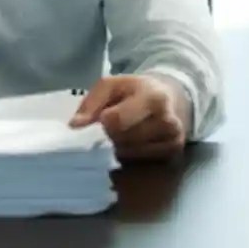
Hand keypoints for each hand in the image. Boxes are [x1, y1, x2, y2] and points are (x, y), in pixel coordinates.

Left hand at [68, 75, 188, 160]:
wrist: (171, 98)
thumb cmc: (135, 90)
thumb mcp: (112, 85)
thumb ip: (91, 102)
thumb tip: (75, 125)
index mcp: (154, 98)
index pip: (117, 121)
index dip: (103, 120)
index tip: (102, 116)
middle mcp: (168, 122)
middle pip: (122, 139)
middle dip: (111, 133)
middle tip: (113, 124)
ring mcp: (173, 142)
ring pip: (129, 154)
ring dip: (119, 145)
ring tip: (124, 131)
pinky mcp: (173, 157)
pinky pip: (139, 162)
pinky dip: (129, 155)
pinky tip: (133, 142)